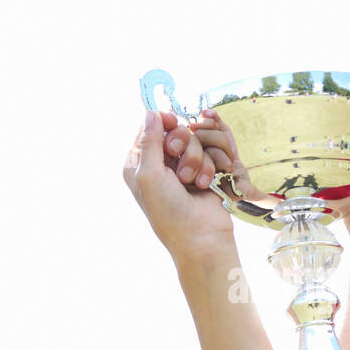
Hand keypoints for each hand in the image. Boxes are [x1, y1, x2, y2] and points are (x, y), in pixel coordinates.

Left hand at [123, 110, 234, 262]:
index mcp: (139, 164)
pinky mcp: (204, 172)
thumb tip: (151, 112)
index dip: (163, 123)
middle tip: (181, 167)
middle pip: (175, 131)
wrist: (201, 237)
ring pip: (195, 141)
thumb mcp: (149, 175)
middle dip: (183, 145)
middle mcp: (160, 164)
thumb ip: (150, 142)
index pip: (149, 128)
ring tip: (193, 183)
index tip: (173, 125)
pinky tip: (205, 186)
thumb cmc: (168, 211)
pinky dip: (209, 167)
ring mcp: (183, 168)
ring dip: (197, 160)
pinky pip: (211, 152)